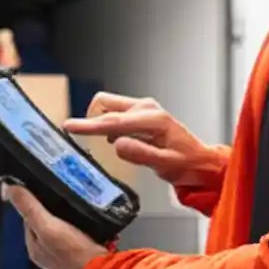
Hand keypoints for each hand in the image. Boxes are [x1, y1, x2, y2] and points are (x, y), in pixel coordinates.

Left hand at [3, 184, 110, 268]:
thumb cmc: (73, 253)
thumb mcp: (47, 225)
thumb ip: (29, 207)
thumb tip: (8, 188)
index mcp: (34, 248)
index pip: (29, 220)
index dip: (36, 204)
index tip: (47, 191)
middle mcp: (48, 256)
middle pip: (48, 226)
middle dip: (57, 213)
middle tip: (69, 198)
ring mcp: (67, 260)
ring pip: (66, 233)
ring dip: (74, 221)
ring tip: (84, 209)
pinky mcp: (86, 261)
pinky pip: (84, 240)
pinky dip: (88, 231)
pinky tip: (96, 226)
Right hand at [63, 92, 225, 189]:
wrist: (199, 161)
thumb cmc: (186, 163)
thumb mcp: (165, 164)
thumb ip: (141, 154)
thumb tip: (118, 144)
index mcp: (153, 120)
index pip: (114, 122)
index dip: (88, 125)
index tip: (69, 126)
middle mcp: (147, 108)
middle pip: (105, 104)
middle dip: (93, 120)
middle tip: (90, 138)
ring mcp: (143, 108)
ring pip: (108, 107)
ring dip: (103, 124)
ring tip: (119, 144)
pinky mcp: (140, 112)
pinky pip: (115, 113)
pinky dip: (110, 126)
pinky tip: (124, 141)